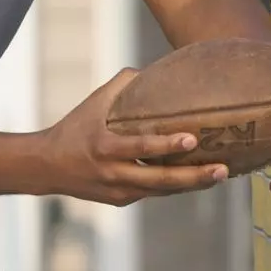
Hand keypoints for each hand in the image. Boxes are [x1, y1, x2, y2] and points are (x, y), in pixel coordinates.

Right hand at [37, 70, 230, 205]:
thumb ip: (122, 84)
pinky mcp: (123, 200)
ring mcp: (120, 191)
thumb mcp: (93, 103)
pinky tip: (198, 178)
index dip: (168, 144)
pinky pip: (155, 193)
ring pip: (162, 190)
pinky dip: (176, 186)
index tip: (192, 138)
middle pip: (161, 180)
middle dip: (194, 176)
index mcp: (106, 147)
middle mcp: (114, 173)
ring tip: (221, 174)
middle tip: (222, 169)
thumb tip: (152, 69)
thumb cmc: (74, 128)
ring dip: (192, 184)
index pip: (142, 147)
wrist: (47, 167)